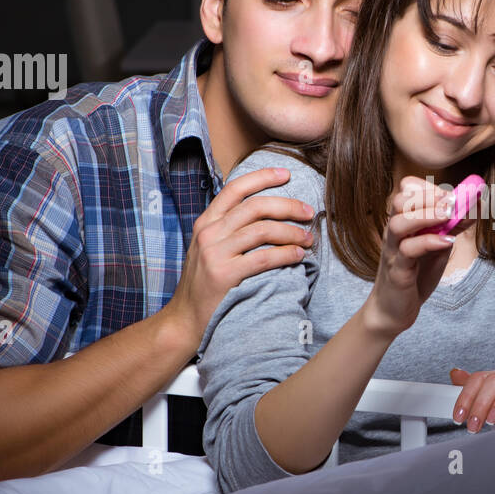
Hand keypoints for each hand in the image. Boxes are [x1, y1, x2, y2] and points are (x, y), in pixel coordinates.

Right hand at [163, 166, 316, 347]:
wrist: (185, 319)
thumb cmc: (204, 284)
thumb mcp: (209, 248)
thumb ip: (229, 228)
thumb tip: (265, 212)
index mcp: (206, 222)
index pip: (235, 188)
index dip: (262, 177)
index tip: (287, 173)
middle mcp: (209, 233)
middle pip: (255, 206)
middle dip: (288, 206)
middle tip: (309, 212)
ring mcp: (214, 253)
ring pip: (262, 230)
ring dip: (292, 232)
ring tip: (309, 239)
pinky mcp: (224, 275)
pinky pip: (263, 258)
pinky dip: (286, 254)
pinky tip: (298, 255)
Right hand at [360, 176, 473, 338]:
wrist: (394, 311)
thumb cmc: (415, 275)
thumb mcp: (438, 247)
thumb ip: (451, 228)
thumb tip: (472, 209)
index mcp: (402, 222)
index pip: (405, 191)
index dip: (427, 187)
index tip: (451, 193)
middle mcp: (393, 233)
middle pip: (400, 201)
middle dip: (428, 196)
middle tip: (452, 201)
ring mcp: (393, 251)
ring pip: (398, 223)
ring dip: (426, 215)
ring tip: (449, 216)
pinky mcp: (397, 272)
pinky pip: (407, 251)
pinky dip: (428, 242)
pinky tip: (446, 242)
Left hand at [448, 367, 494, 432]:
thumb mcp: (487, 402)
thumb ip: (470, 389)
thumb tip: (455, 373)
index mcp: (494, 378)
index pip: (477, 379)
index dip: (466, 397)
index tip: (459, 417)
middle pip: (493, 381)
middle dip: (480, 405)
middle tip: (474, 426)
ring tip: (492, 420)